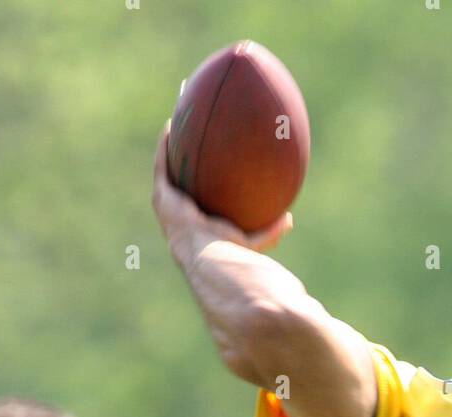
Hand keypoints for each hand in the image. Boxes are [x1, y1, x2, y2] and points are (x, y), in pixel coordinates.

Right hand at [151, 123, 292, 256]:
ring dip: (168, 151)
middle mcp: (177, 217)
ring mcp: (167, 206)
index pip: (196, 203)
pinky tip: (172, 124)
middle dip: (181, 165)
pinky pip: (162, 165)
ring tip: (174, 127)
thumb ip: (270, 231)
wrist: (210, 257)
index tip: (205, 167)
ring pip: (165, 172)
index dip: (198, 186)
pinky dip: (164, 145)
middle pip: (178, 185)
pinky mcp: (162, 196)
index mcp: (196, 227)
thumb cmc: (232, 254)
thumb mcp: (254, 242)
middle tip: (187, 144)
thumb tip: (289, 219)